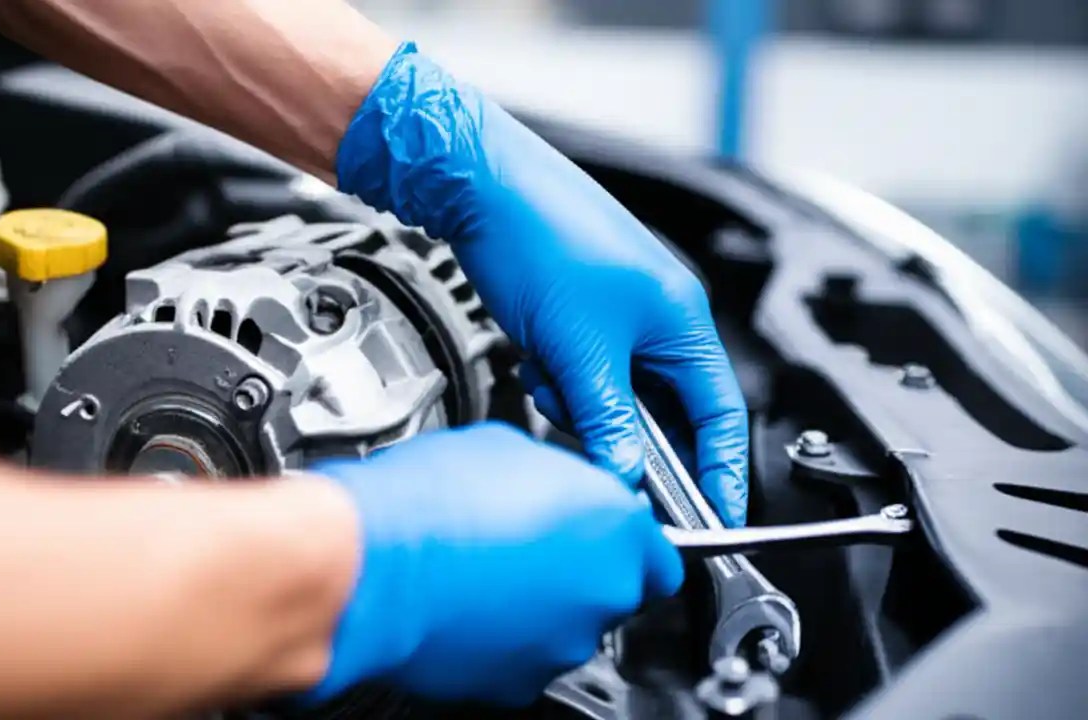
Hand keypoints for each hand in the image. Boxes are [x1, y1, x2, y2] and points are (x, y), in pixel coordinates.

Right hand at [307, 423, 681, 704]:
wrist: (368, 561)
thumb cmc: (426, 499)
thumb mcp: (506, 446)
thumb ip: (555, 476)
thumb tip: (551, 483)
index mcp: (614, 525)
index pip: (660, 553)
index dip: (624, 542)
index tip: (599, 534)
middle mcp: (602, 590)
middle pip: (613, 588)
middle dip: (577, 569)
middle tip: (526, 540)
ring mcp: (562, 642)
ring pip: (568, 624)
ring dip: (539, 602)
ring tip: (485, 568)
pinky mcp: (519, 681)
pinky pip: (525, 655)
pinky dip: (505, 636)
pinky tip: (467, 601)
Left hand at [337, 43, 748, 525]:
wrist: (477, 182)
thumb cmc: (540, 237)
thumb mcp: (578, 350)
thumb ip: (606, 421)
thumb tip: (624, 476)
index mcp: (683, 322)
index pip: (720, 416)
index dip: (721, 472)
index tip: (716, 517)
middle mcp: (662, 318)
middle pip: (664, 411)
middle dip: (625, 432)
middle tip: (595, 446)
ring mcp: (622, 313)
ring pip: (617, 394)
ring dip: (583, 402)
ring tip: (550, 375)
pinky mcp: (584, 312)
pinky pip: (587, 371)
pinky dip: (562, 378)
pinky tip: (537, 358)